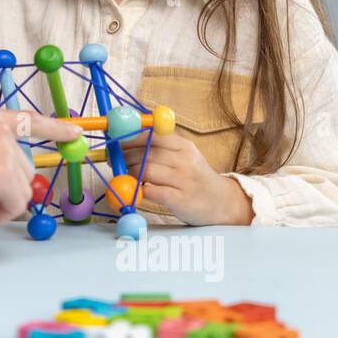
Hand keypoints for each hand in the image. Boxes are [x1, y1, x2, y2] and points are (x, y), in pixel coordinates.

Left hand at [121, 130, 252, 224]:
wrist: (223, 202)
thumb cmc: (195, 177)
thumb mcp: (183, 156)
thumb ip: (160, 147)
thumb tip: (126, 140)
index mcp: (183, 146)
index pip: (152, 135)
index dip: (130, 138)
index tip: (115, 141)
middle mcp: (185, 160)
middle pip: (147, 153)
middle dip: (125, 156)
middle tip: (114, 160)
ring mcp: (184, 180)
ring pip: (147, 170)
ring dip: (130, 172)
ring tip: (123, 175)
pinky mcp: (182, 199)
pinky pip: (153, 191)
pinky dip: (139, 190)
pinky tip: (136, 190)